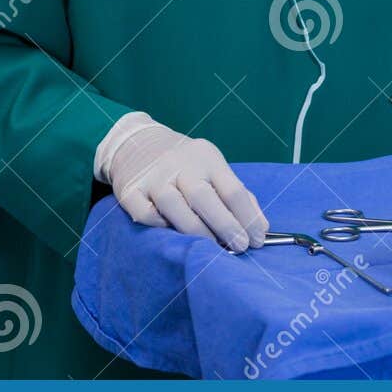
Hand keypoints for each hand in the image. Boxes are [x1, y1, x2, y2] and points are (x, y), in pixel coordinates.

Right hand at [98, 119, 268, 251]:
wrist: (137, 142)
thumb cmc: (186, 164)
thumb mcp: (212, 167)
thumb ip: (235, 195)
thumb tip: (261, 229)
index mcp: (207, 158)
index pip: (233, 188)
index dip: (248, 217)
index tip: (257, 240)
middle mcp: (180, 164)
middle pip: (204, 197)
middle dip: (225, 226)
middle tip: (240, 247)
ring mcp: (153, 177)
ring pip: (174, 206)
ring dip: (195, 230)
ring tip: (211, 248)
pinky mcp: (130, 190)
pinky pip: (145, 213)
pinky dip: (159, 225)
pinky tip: (172, 234)